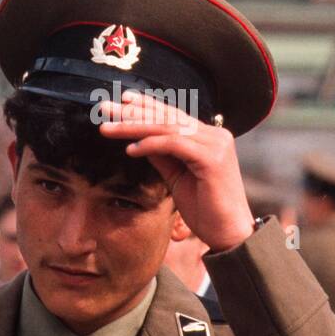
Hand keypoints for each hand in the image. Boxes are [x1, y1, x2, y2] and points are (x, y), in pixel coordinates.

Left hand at [98, 90, 255, 252]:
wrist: (230, 234)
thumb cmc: (206, 210)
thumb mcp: (177, 178)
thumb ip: (163, 157)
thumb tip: (138, 140)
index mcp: (209, 137)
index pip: (173, 115)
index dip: (147, 105)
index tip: (121, 100)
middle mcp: (214, 136)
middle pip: (167, 116)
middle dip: (133, 112)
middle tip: (104, 108)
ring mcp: (215, 145)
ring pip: (167, 128)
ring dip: (134, 127)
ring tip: (107, 128)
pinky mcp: (212, 158)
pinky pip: (174, 144)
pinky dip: (150, 145)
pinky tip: (130, 150)